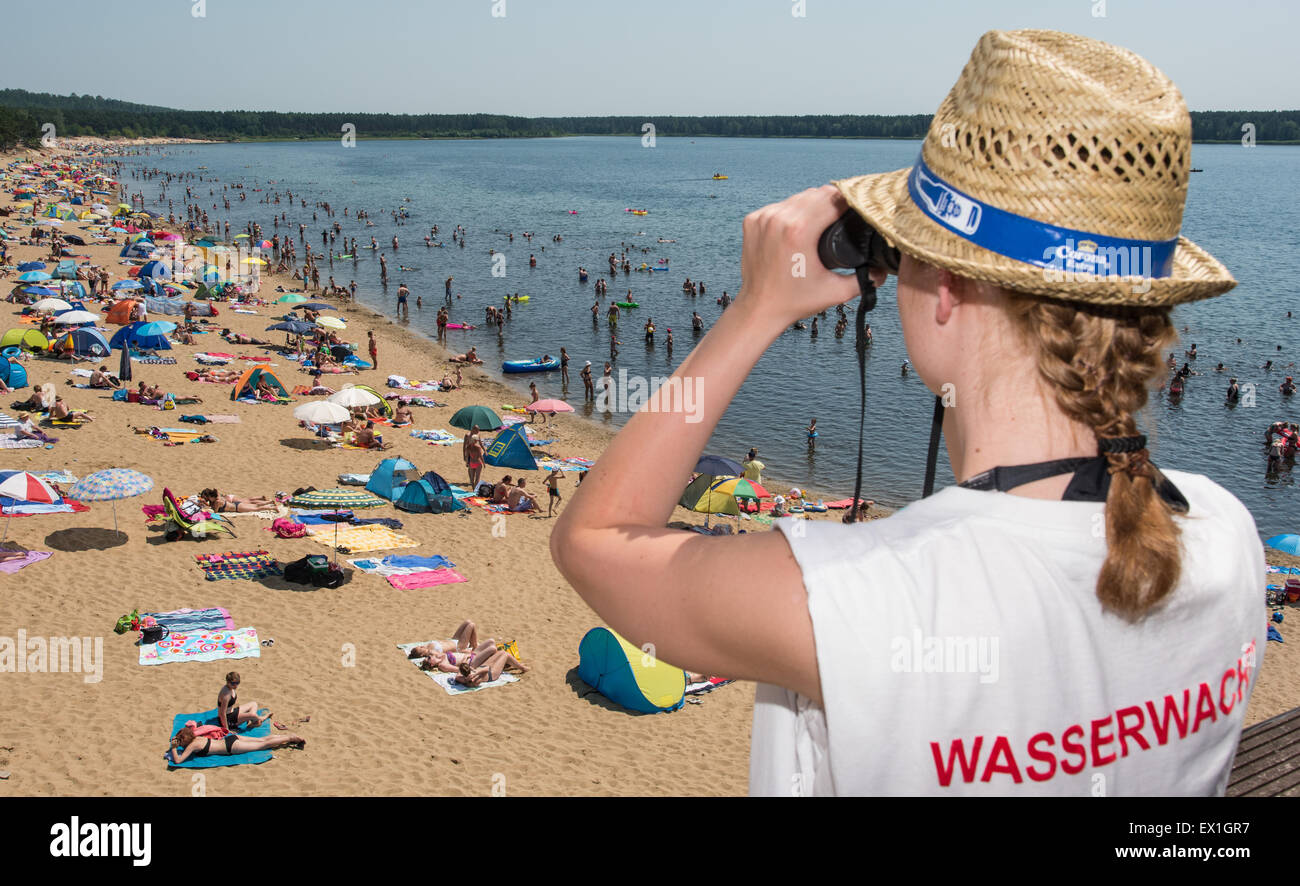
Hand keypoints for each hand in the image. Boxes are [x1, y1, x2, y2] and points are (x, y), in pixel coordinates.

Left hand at [735, 185, 885, 331]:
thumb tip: (883, 270)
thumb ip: (865, 279)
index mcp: (799, 231)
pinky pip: (780, 205)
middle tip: (845, 214)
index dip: (851, 201)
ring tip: (824, 218)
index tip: (860, 207)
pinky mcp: (753, 220)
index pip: (834, 199)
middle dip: (834, 201)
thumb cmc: (794, 302)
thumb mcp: (835, 292)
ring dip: (813, 204)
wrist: (759, 309)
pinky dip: (793, 211)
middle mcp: (779, 219)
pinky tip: (801, 224)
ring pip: (798, 197)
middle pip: (817, 193)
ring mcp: (763, 217)